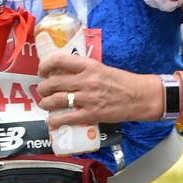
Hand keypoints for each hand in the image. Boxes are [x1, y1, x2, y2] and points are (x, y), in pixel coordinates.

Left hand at [36, 52, 160, 127]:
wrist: (140, 96)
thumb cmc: (122, 81)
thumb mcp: (101, 68)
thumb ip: (82, 70)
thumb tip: (62, 73)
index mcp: (88, 65)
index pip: (58, 60)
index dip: (45, 65)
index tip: (42, 71)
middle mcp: (86, 80)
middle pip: (53, 82)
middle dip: (43, 88)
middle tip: (43, 90)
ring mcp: (88, 98)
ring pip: (55, 100)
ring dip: (45, 103)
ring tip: (45, 104)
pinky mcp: (91, 114)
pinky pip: (66, 118)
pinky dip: (54, 121)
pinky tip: (51, 121)